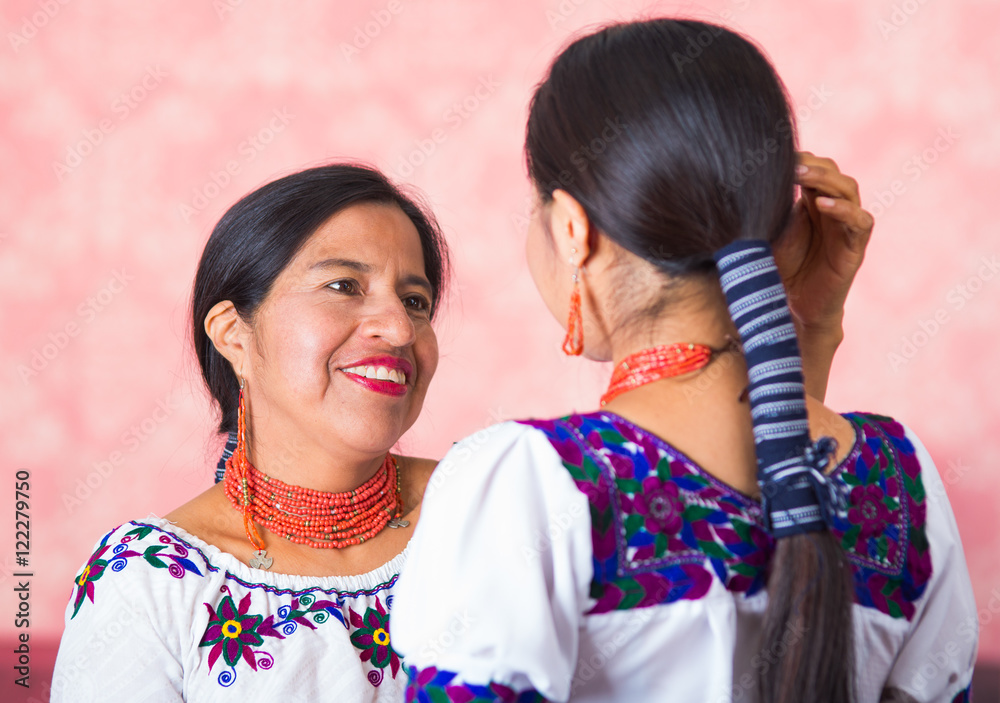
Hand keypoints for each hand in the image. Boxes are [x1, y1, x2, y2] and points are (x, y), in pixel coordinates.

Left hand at [773, 152, 873, 340]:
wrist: (791, 309)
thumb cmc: (779, 271)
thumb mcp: (769, 234)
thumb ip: (768, 209)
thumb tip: (745, 180)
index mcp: (812, 203)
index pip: (815, 169)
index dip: (801, 159)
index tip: (776, 154)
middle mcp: (832, 211)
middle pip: (833, 173)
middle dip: (813, 164)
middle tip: (790, 162)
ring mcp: (847, 228)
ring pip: (849, 189)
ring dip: (826, 179)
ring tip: (803, 174)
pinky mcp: (855, 248)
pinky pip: (860, 222)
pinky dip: (844, 210)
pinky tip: (822, 204)